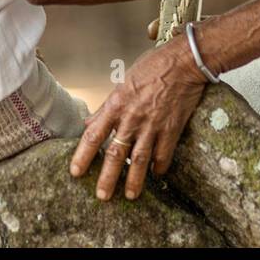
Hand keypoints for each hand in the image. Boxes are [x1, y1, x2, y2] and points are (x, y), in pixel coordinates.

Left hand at [69, 36, 205, 200]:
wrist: (183, 62)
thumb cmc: (152, 67)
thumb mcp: (123, 82)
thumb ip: (106, 106)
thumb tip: (90, 122)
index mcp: (116, 105)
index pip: (93, 134)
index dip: (83, 155)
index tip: (76, 172)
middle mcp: (131, 118)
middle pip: (115, 154)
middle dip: (107, 178)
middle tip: (102, 196)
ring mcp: (152, 125)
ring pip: (139, 160)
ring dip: (134, 180)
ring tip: (130, 195)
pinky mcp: (171, 129)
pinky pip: (163, 154)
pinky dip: (159, 167)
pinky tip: (156, 174)